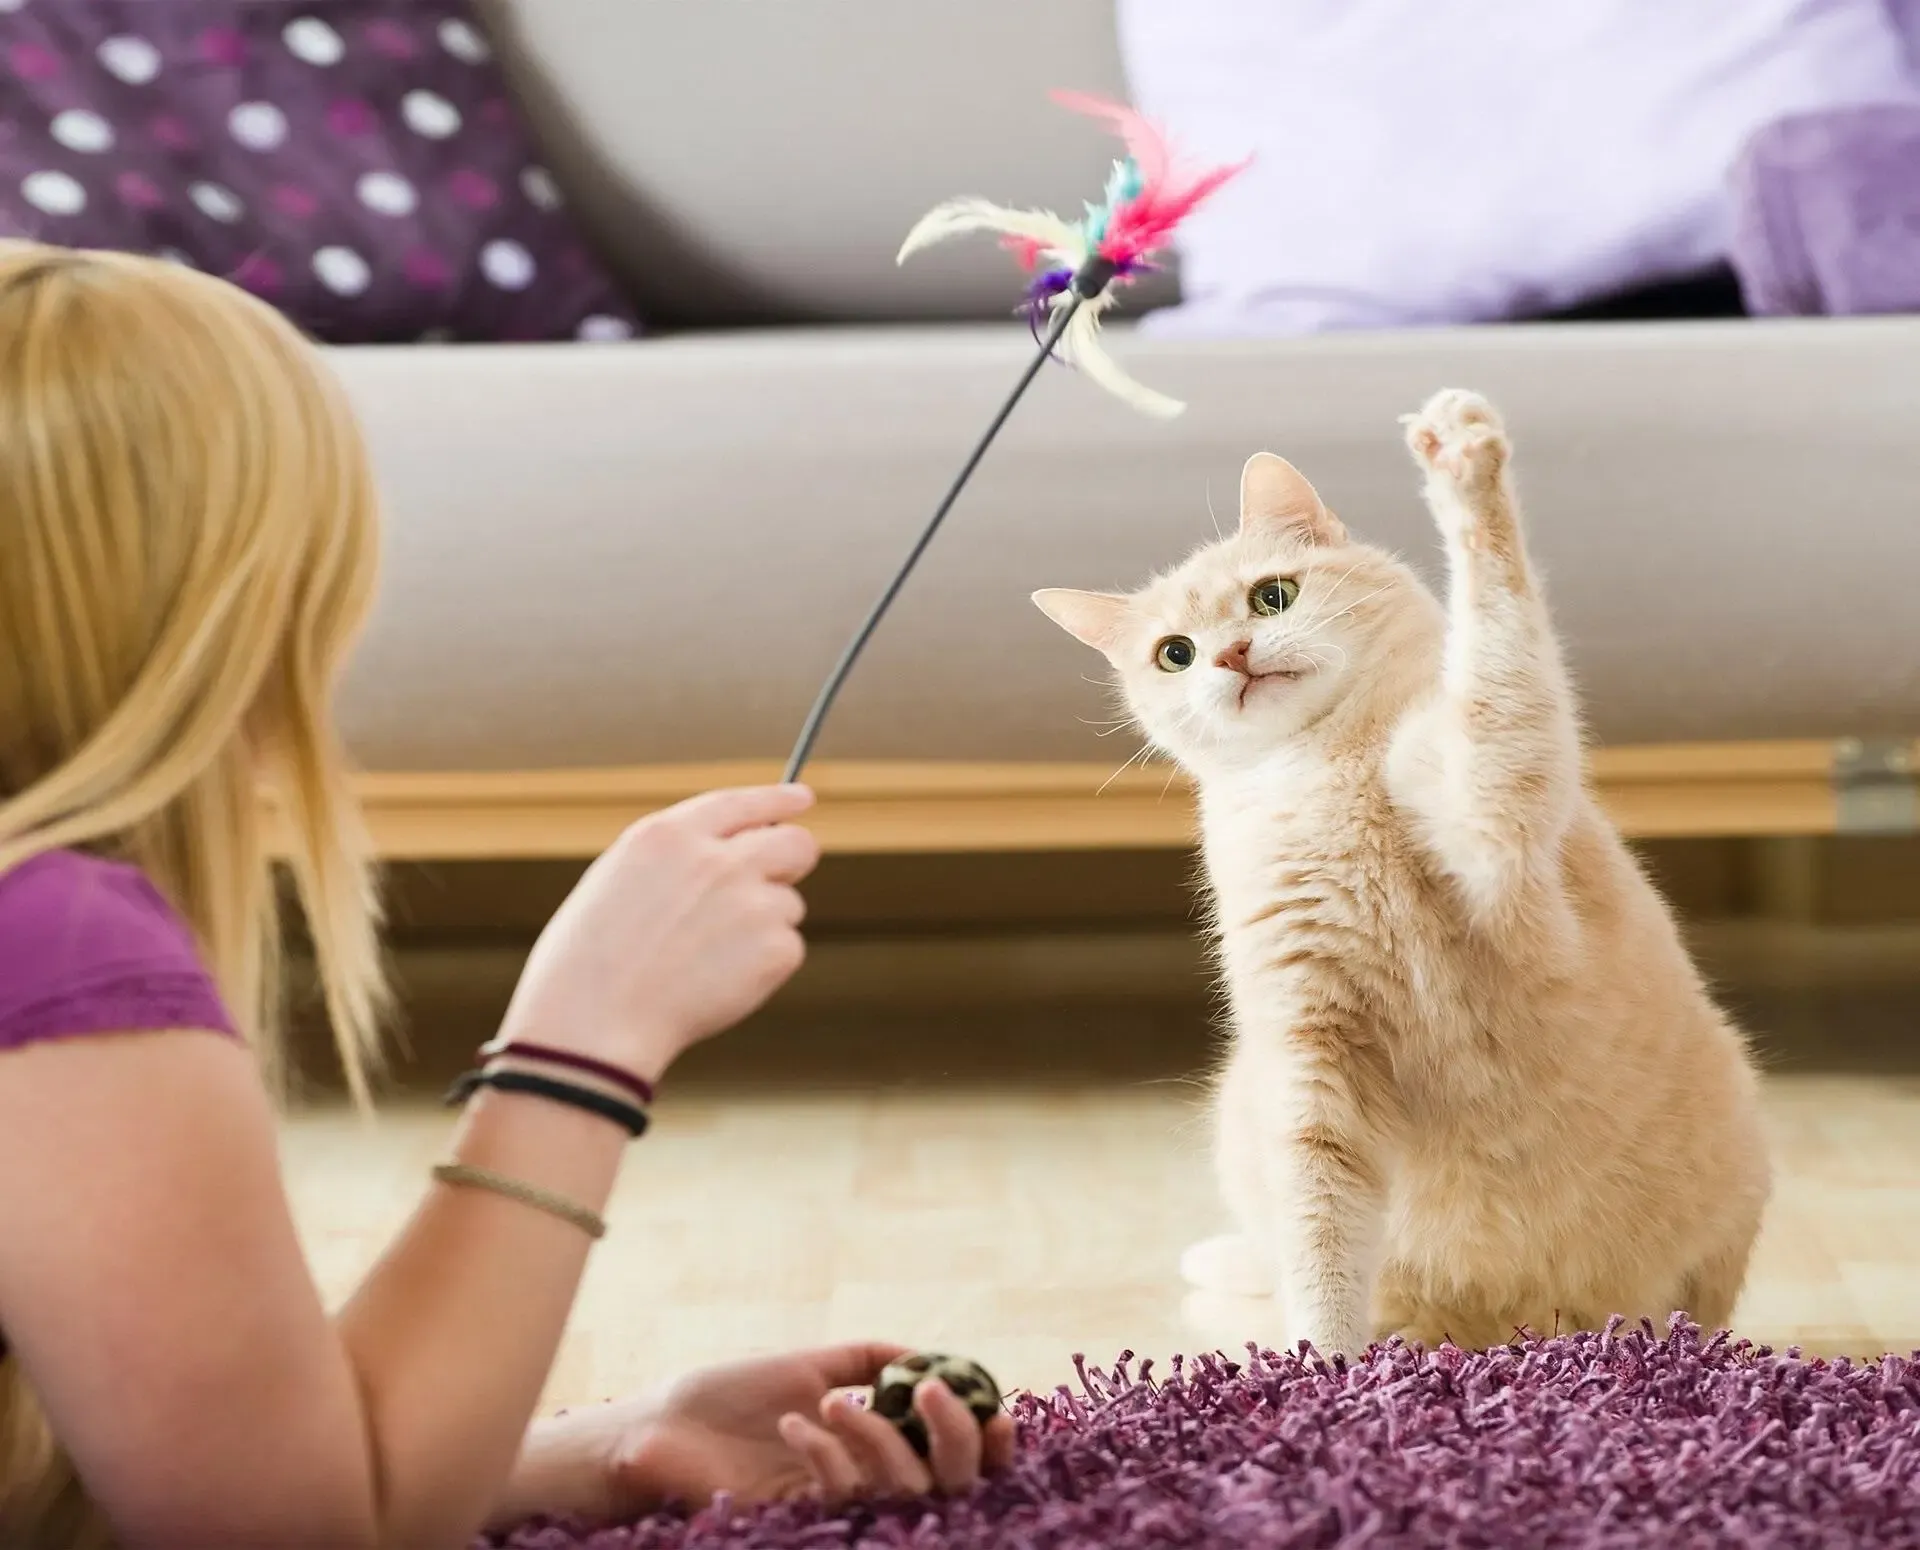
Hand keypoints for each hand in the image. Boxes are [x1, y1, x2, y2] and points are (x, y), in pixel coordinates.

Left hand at [491, 1345, 1015, 1529]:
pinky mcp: (803, 1520)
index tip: (998, 1410)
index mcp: (875, 1447)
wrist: (663, 1426)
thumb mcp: (810, 1366)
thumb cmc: (731, 1395)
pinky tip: (796, 1425)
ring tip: (832, 1401)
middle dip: (954, 1437)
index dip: (987, 1443)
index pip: (954, 1459)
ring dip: (878, 1436)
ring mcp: (837, 1506)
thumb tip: (928, 1354)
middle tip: (938, 1394)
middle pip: (947, 1482)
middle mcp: (866, 1483)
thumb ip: (869, 1360)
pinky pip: (843, 1494)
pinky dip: (829, 1452)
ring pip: (901, 1489)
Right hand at [499, 785, 819, 1081]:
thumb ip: (679, 858)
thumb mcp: (618, 881)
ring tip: (704, 959)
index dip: (777, 800)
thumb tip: (736, 853)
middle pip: (795, 844)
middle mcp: (717, 860)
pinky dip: (763, 968)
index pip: (741, 802)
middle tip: (777, 882)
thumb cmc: (589, 963)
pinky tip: (716, 983)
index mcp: (668, 836)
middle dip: (793, 860)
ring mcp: (750, 903)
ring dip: (762, 926)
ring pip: (788, 904)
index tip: (800, 799)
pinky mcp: (774, 949)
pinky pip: (787, 948)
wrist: (594, 1024)